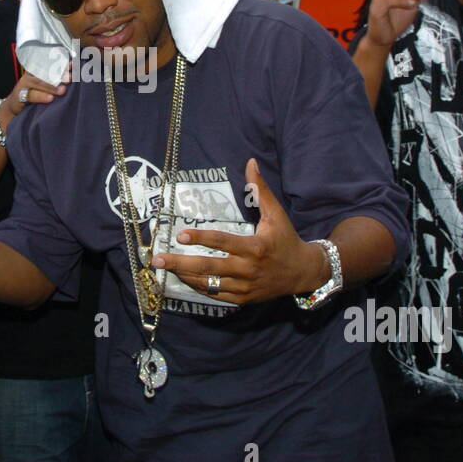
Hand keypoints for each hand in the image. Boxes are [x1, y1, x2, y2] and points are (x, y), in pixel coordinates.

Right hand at [3, 68, 67, 118]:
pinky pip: (30, 95)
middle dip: (59, 74)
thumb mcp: (45, 87)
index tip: (73, 65)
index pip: (51, 64)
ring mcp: (24, 84)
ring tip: (63, 90)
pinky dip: (41, 96)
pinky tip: (50, 98)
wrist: (15, 106)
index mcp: (38, 70)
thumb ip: (56, 81)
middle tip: (70, 78)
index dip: (62, 64)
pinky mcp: (19, 95)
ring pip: (38, 82)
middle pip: (45, 72)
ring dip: (51, 86)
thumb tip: (74, 76)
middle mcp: (31, 74)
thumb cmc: (34, 95)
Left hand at [152, 158, 322, 304]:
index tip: (180, 235)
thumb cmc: (286, 239)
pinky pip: (216, 295)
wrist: (303, 273)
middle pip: (209, 267)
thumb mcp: (276, 214)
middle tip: (159, 259)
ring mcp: (245, 287)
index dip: (200, 238)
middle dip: (181, 264)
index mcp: (255, 247)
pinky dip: (199, 287)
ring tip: (165, 268)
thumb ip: (260, 190)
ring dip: (185, 276)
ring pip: (209, 284)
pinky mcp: (243, 299)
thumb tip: (250, 162)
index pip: (222, 242)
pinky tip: (184, 278)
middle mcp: (248, 269)